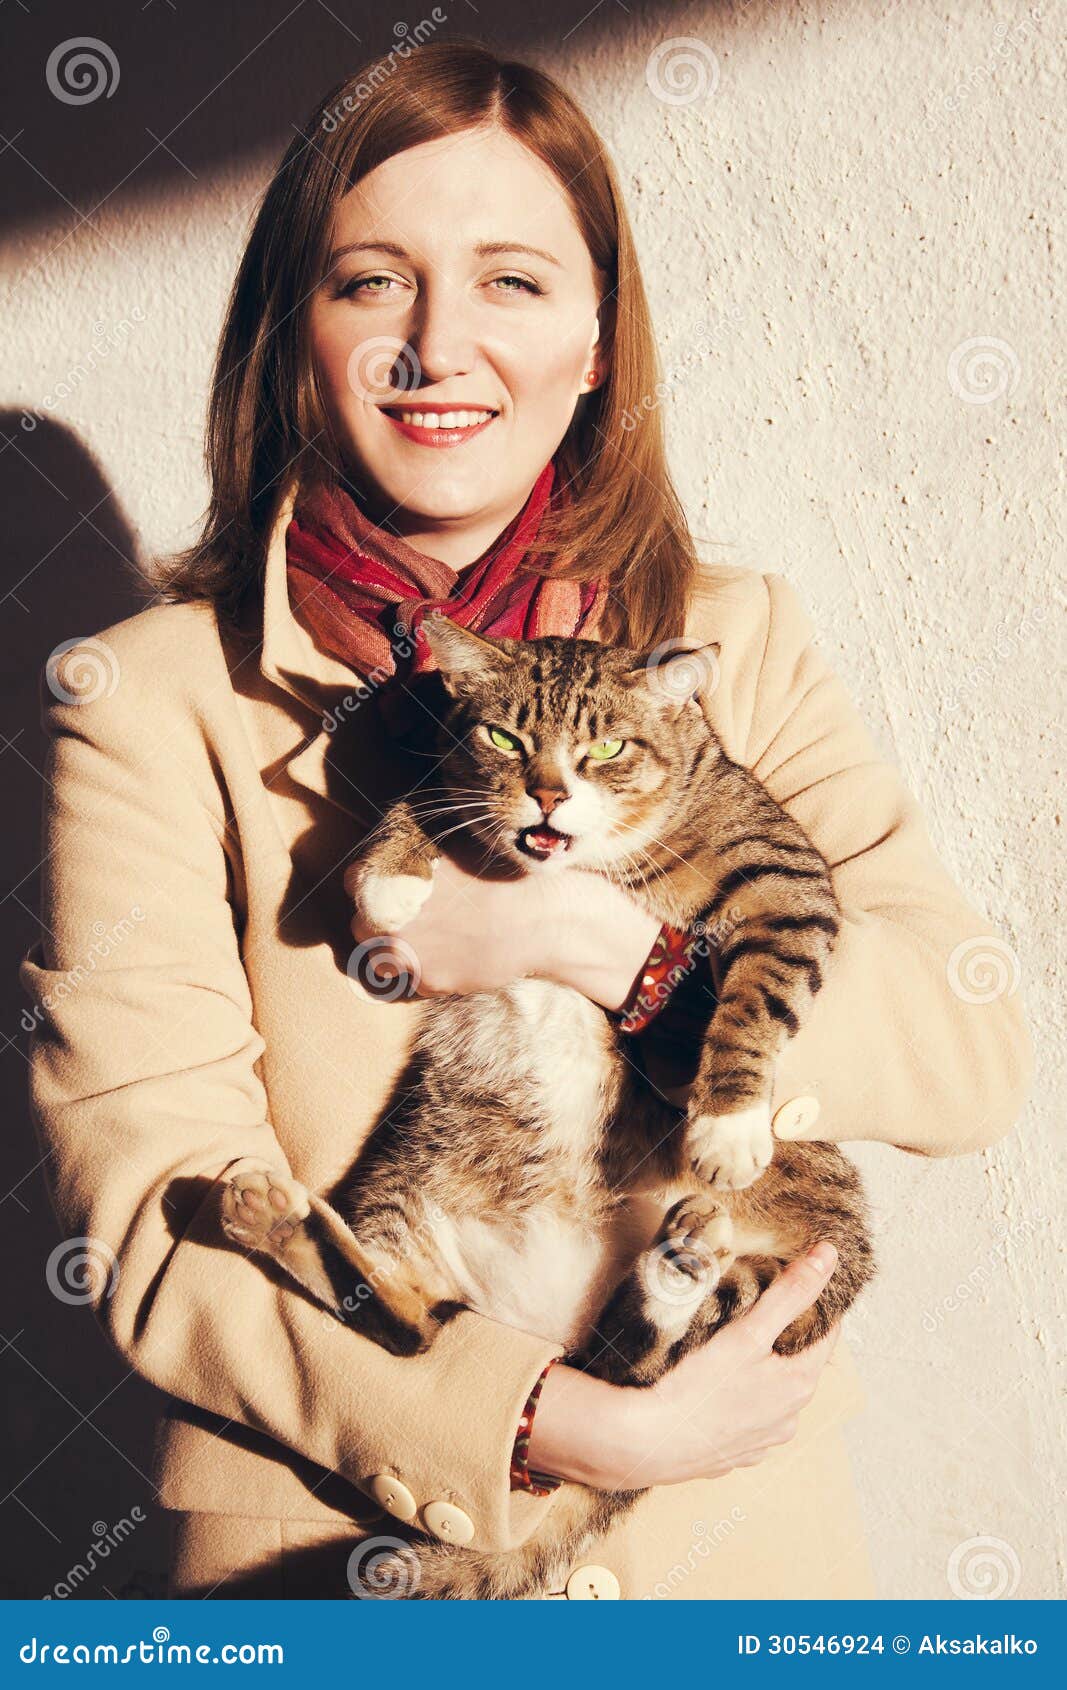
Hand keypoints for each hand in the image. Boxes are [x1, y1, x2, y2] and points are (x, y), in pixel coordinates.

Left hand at [350, 850, 538, 995]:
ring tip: (421, 941)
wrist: (538, 917)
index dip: (369, 884)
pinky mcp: (430, 982)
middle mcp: (390, 920)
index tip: (384, 887)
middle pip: (359, 926)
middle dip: (377, 922)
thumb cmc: (499, 872)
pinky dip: (424, 972)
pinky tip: (448, 955)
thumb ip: (414, 847)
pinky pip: (413, 982)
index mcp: (391, 879)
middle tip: (404, 916)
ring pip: (379, 961)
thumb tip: (396, 845)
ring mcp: (408, 955)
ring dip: (392, 952)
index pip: (354, 882)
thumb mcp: (451, 842)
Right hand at [526, 1242, 841, 1489]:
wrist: (645, 1443)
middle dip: (786, 1335)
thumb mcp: (749, 1332)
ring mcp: (761, 1442)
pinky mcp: (733, 1455)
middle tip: (764, 1305)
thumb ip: (790, 1294)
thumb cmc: (696, 1389)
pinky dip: (740, 1398)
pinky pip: (747, 1419)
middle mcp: (788, 1420)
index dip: (818, 1304)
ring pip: (772, 1394)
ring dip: (763, 1370)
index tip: (803, 1281)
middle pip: (799, 1364)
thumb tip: (827, 1257)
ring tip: (736, 1344)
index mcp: (798, 1386)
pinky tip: (717, 1386)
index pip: (827, 1333)